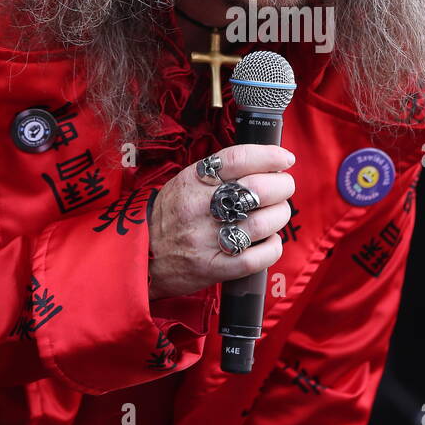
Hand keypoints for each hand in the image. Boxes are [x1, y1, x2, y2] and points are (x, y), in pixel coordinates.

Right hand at [147, 144, 294, 301]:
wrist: (140, 255)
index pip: (239, 158)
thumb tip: (264, 164)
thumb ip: (219, 173)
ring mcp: (208, 239)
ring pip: (263, 223)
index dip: (270, 156)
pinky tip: (269, 241)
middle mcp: (201, 207)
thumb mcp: (185, 183)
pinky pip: (256, 258)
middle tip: (283, 188)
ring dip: (280, 216)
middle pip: (258, 190)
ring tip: (277, 214)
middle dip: (282, 186)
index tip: (285, 159)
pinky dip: (272, 248)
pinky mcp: (214, 268)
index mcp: (194, 180)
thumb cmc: (170, 216)